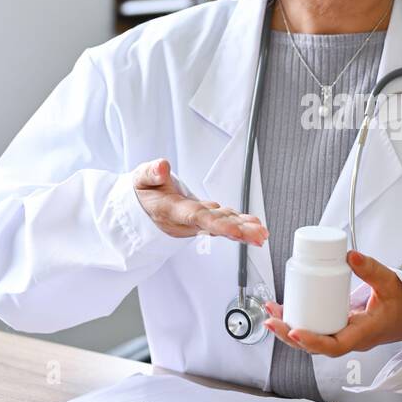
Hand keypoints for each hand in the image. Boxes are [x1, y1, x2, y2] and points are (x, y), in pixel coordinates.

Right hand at [132, 158, 268, 243]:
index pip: (197, 218)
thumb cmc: (143, 192)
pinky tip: (254, 225)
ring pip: (221, 226)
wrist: (140, 208)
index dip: (217, 225)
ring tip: (262, 234)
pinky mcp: (202, 219)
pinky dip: (239, 225)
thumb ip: (151, 173)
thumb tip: (162, 166)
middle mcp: (186, 222)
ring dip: (243, 230)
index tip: (235, 231)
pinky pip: (222, 223)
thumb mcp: (140, 179)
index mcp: (172, 211)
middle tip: (260, 235)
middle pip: (215, 226)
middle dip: (239, 231)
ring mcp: (195, 222)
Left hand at [263, 251, 401, 355]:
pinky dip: (298, 322)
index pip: (334, 346)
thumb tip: (350, 255)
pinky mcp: (339, 329)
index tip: (294, 331)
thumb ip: (371, 269)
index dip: (311, 341)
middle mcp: (350, 339)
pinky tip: (284, 310)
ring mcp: (344, 335)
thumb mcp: (390, 282)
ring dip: (288, 330)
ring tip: (271, 312)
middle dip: (289, 335)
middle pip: (314, 347)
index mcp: (362, 334)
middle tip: (271, 319)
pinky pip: (316, 331)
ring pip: (311, 341)